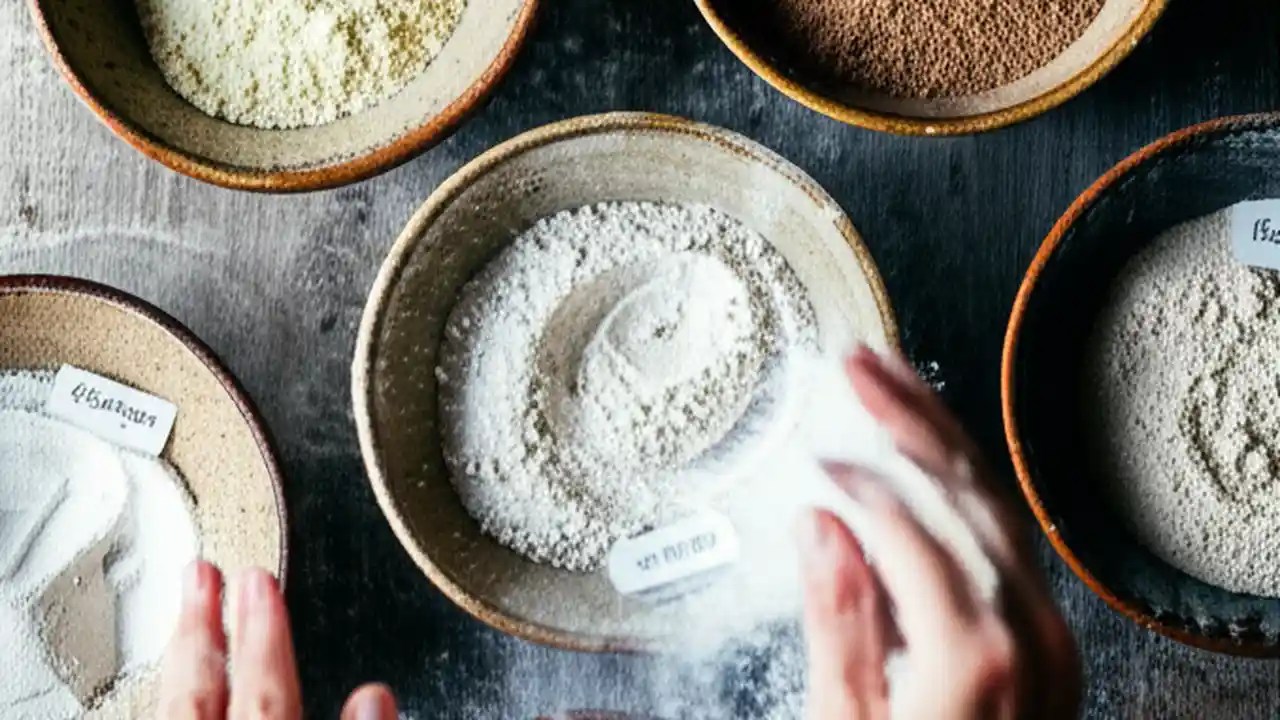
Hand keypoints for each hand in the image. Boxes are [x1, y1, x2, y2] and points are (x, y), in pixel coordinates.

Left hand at [156, 561, 396, 719]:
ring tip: (185, 610)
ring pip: (171, 707)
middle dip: (204, 626)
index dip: (262, 634)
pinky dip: (169, 695)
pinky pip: (162, 719)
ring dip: (182, 655)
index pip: (265, 691)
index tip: (256, 582)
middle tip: (201, 573)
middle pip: (199, 692)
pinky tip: (170, 684)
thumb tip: (373, 699)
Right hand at [798, 347, 1078, 719]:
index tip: (814, 457)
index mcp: (970, 653)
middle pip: (965, 491)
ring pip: (997, 505)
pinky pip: (1010, 541)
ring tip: (892, 383)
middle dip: (906, 417)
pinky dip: (967, 489)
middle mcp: (1026, 633)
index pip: (908, 526)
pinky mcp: (1050, 642)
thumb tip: (821, 526)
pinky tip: (934, 460)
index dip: (856, 481)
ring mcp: (1050, 636)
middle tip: (857, 362)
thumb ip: (837, 619)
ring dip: (942, 436)